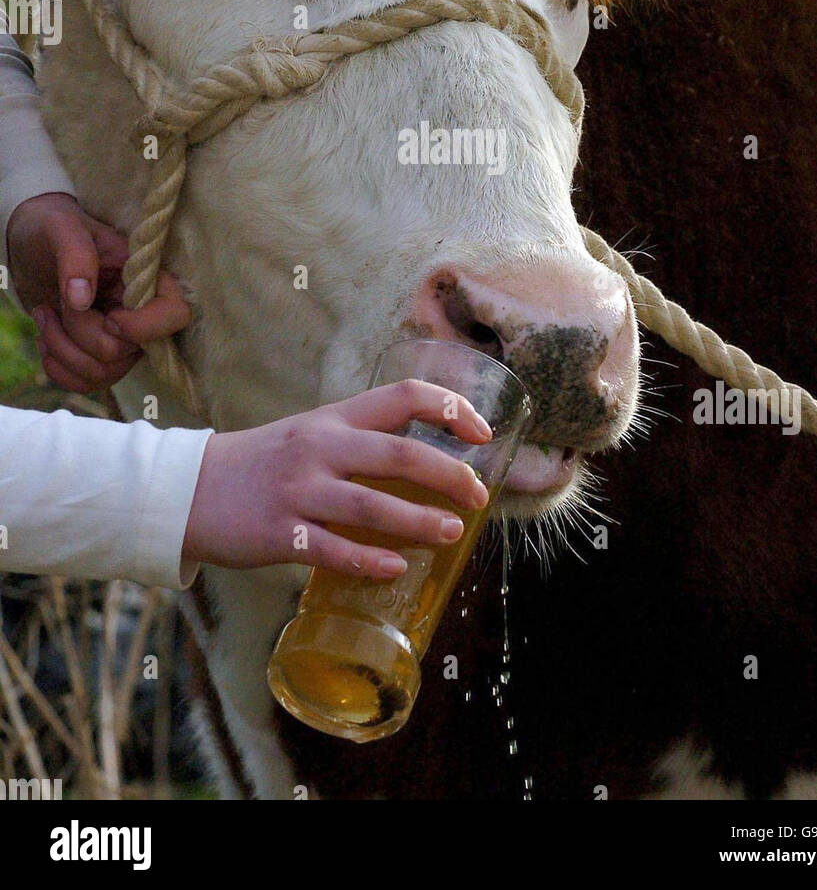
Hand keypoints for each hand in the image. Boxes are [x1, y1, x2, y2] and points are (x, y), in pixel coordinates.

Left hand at [7, 192, 190, 391]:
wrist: (33, 244)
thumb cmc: (54, 228)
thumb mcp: (61, 228)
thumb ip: (75, 256)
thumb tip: (81, 300)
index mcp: (144, 276)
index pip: (174, 314)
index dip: (142, 327)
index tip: (107, 316)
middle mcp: (140, 312)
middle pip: (121, 351)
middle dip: (77, 332)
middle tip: (55, 305)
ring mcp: (123, 338)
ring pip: (102, 372)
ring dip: (61, 350)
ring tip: (44, 316)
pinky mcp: (101, 354)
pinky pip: (88, 382)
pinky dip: (58, 368)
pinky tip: (45, 340)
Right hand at [182, 380, 493, 578]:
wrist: (186, 489)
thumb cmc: (261, 464)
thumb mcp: (311, 436)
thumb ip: (360, 443)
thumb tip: (427, 468)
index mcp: (333, 419)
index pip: (403, 396)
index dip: (451, 409)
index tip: (482, 433)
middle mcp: (320, 448)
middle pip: (400, 454)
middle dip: (449, 474)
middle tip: (478, 495)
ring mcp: (299, 491)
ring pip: (372, 506)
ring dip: (420, 521)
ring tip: (453, 534)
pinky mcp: (280, 533)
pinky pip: (333, 549)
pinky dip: (369, 559)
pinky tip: (396, 568)